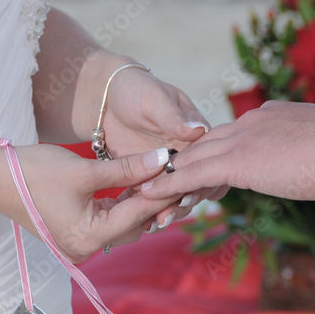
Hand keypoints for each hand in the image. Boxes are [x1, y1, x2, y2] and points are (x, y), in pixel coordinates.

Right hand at [2, 145, 173, 262]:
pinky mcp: (75, 236)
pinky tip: (136, 183)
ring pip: (124, 224)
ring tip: (158, 174)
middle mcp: (86, 249)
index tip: (182, 169)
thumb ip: (127, 169)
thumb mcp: (85, 169)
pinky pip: (108, 222)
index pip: (138, 213)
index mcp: (88, 237)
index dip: (162, 189)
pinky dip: (122, 204)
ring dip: (139, 201)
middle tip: (176, 171)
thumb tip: (164, 159)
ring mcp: (80, 245)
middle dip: (154, 198)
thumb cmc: (34, 172)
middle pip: (134, 224)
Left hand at [95, 64, 228, 227]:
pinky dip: (150, 210)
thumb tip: (196, 130)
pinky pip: (155, 197)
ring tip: (154, 224)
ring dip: (167, 210)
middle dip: (183, 202)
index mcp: (197, 135)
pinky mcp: (151, 178)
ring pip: (176, 195)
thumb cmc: (135, 89)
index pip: (207, 161)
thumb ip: (173, 117)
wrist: (107, 99)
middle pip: (195, 184)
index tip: (186, 194)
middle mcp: (188, 155)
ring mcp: (169, 169)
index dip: (200, 180)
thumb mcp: (154, 98)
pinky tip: (141, 223)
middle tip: (166, 216)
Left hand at [139, 101, 314, 204]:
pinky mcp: (236, 161)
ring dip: (166, 177)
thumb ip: (308, 151)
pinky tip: (147, 194)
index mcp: (270, 118)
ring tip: (140, 191)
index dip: (210, 153)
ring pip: (193, 159)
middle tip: (154, 179)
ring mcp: (241, 140)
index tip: (196, 166)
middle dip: (180, 163)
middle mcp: (250, 123)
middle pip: (205, 145)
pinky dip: (168, 184)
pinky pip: (191, 174)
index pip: (231, 137)